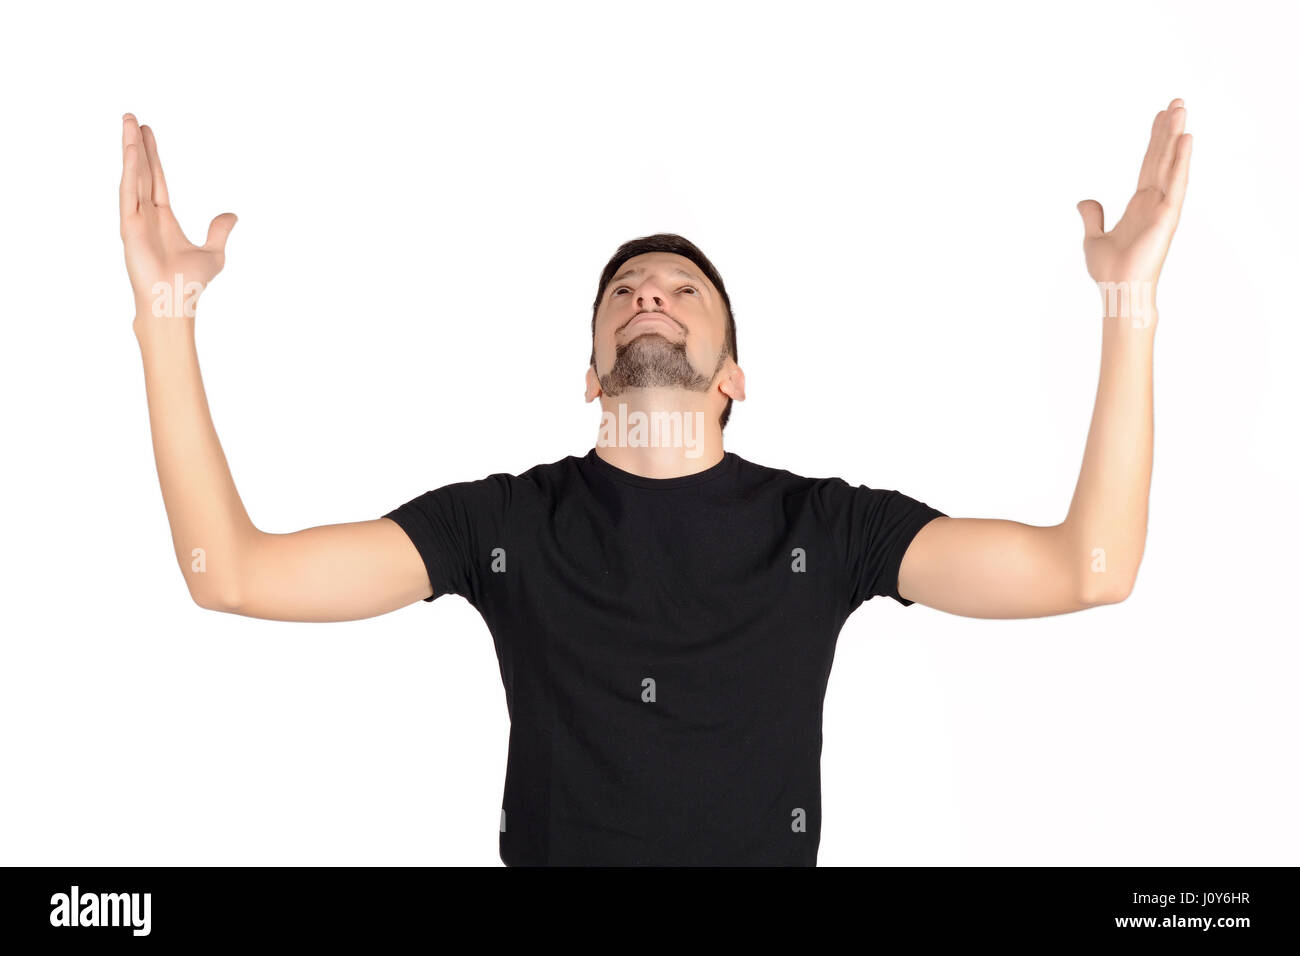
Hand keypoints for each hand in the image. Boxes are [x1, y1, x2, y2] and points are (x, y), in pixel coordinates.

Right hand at [120, 114, 236, 323]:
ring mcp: (135, 218)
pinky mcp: (128, 224)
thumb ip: (220, 231)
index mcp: (163, 218)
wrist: (175, 301)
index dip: (153, 156)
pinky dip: (130, 170)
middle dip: (137, 144)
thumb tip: (232, 215)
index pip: (156, 179)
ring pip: (132, 175)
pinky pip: (128, 191)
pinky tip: (132, 150)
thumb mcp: (214, 252)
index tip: (148, 132)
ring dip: (130, 149)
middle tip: (132, 117)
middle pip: (142, 171)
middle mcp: (146, 215)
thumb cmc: (190, 283)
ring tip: (128, 121)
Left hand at [1076, 98, 1191, 290]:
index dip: (1154, 140)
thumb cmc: (1109, 270)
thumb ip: (1092, 217)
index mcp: (1140, 204)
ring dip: (1176, 135)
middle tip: (1176, 101)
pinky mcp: (1168, 215)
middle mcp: (1155, 201)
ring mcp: (1163, 206)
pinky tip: (1186, 138)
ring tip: (1181, 108)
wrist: (1118, 289)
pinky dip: (1181, 160)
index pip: (1150, 164)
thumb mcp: (1093, 237)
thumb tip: (1084, 201)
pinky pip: (1177, 182)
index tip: (1160, 116)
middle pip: (1162, 157)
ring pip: (1171, 163)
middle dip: (1168, 129)